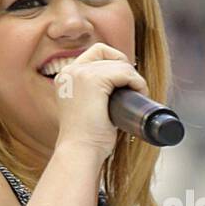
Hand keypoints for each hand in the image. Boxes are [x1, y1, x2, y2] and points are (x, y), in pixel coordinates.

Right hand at [50, 42, 147, 162]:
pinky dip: (137, 82)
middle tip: (133, 90)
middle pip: (106, 53)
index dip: (114, 63)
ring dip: (134, 78)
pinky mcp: (93, 80)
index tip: (124, 83)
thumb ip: (96, 94)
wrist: (80, 152)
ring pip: (119, 63)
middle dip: (125, 68)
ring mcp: (80, 73)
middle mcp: (69, 71)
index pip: (95, 53)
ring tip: (137, 96)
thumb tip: (122, 88)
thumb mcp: (87, 108)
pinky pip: (125, 72)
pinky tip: (138, 94)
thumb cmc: (87, 138)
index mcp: (65, 77)